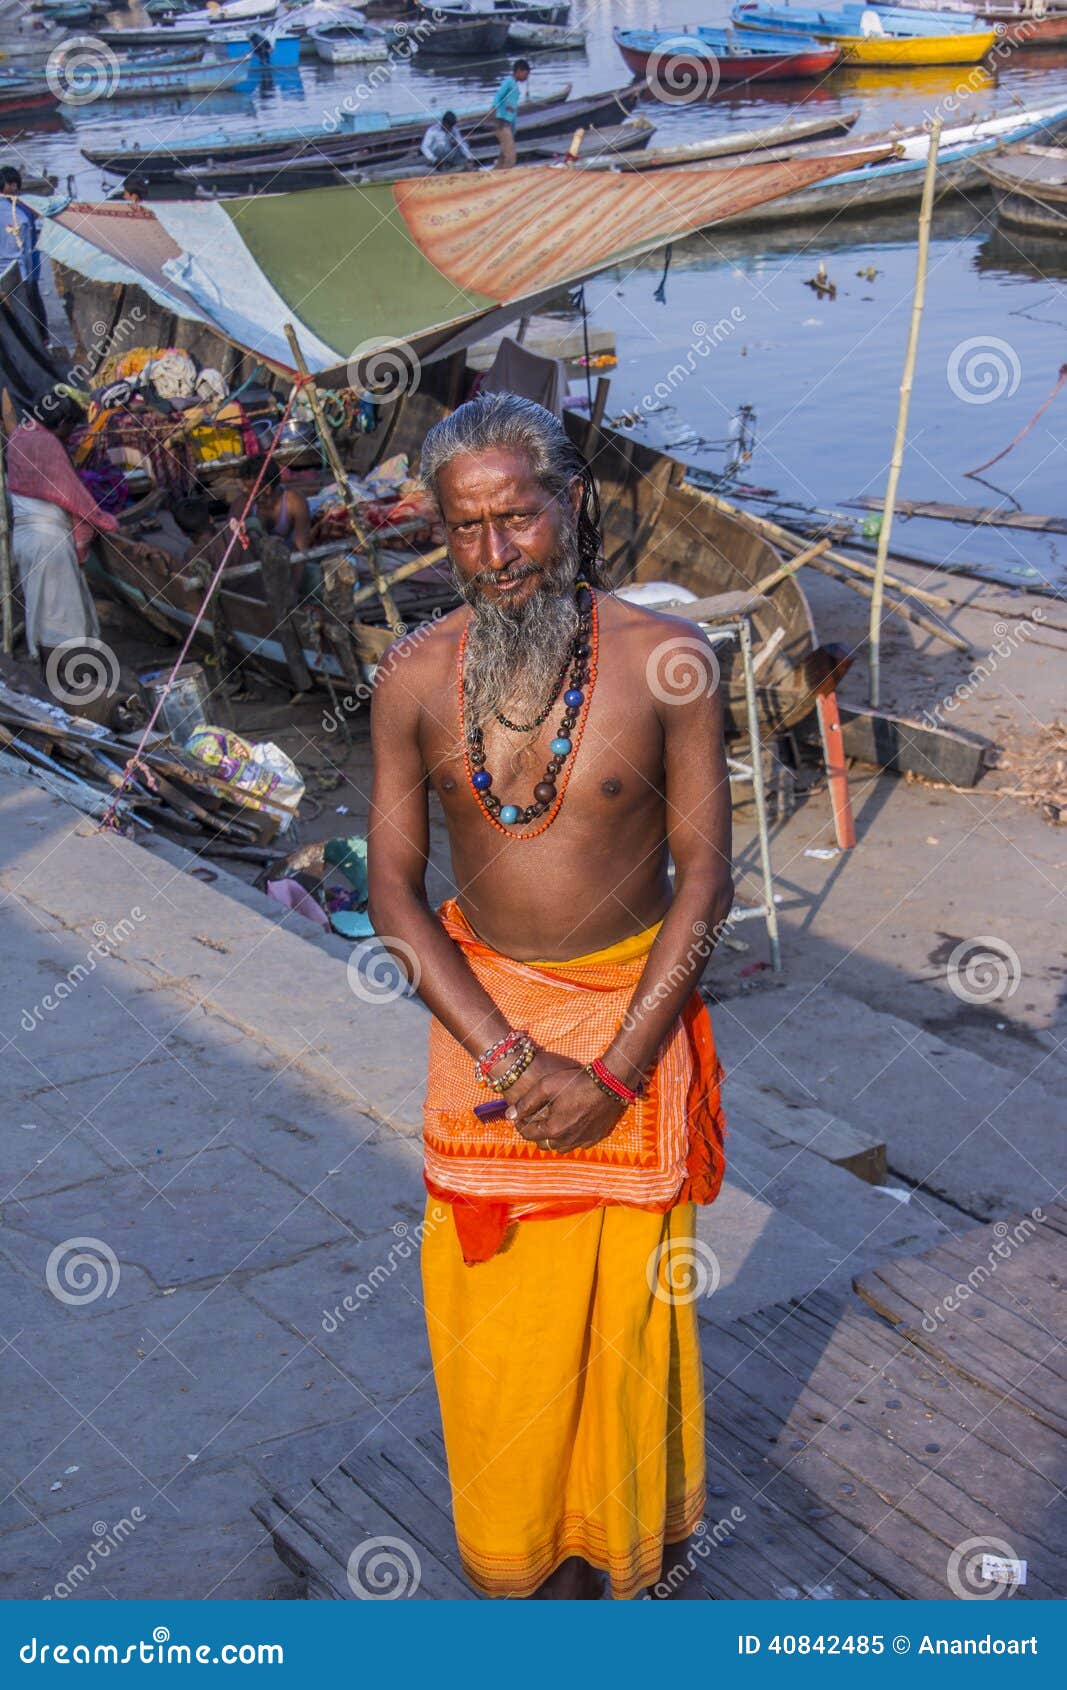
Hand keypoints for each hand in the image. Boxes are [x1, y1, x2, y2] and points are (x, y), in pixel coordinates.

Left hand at [504, 1051, 625, 1153]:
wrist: (609, 1083)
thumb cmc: (576, 1082)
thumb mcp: (546, 1086)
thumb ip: (526, 1102)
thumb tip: (509, 1115)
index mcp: (553, 1129)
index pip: (528, 1134)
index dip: (521, 1124)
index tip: (520, 1115)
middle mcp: (568, 1140)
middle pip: (544, 1144)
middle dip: (536, 1133)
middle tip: (536, 1118)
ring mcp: (583, 1140)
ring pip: (561, 1147)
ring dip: (553, 1137)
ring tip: (553, 1121)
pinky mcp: (596, 1137)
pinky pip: (578, 1144)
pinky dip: (571, 1137)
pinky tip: (572, 1123)